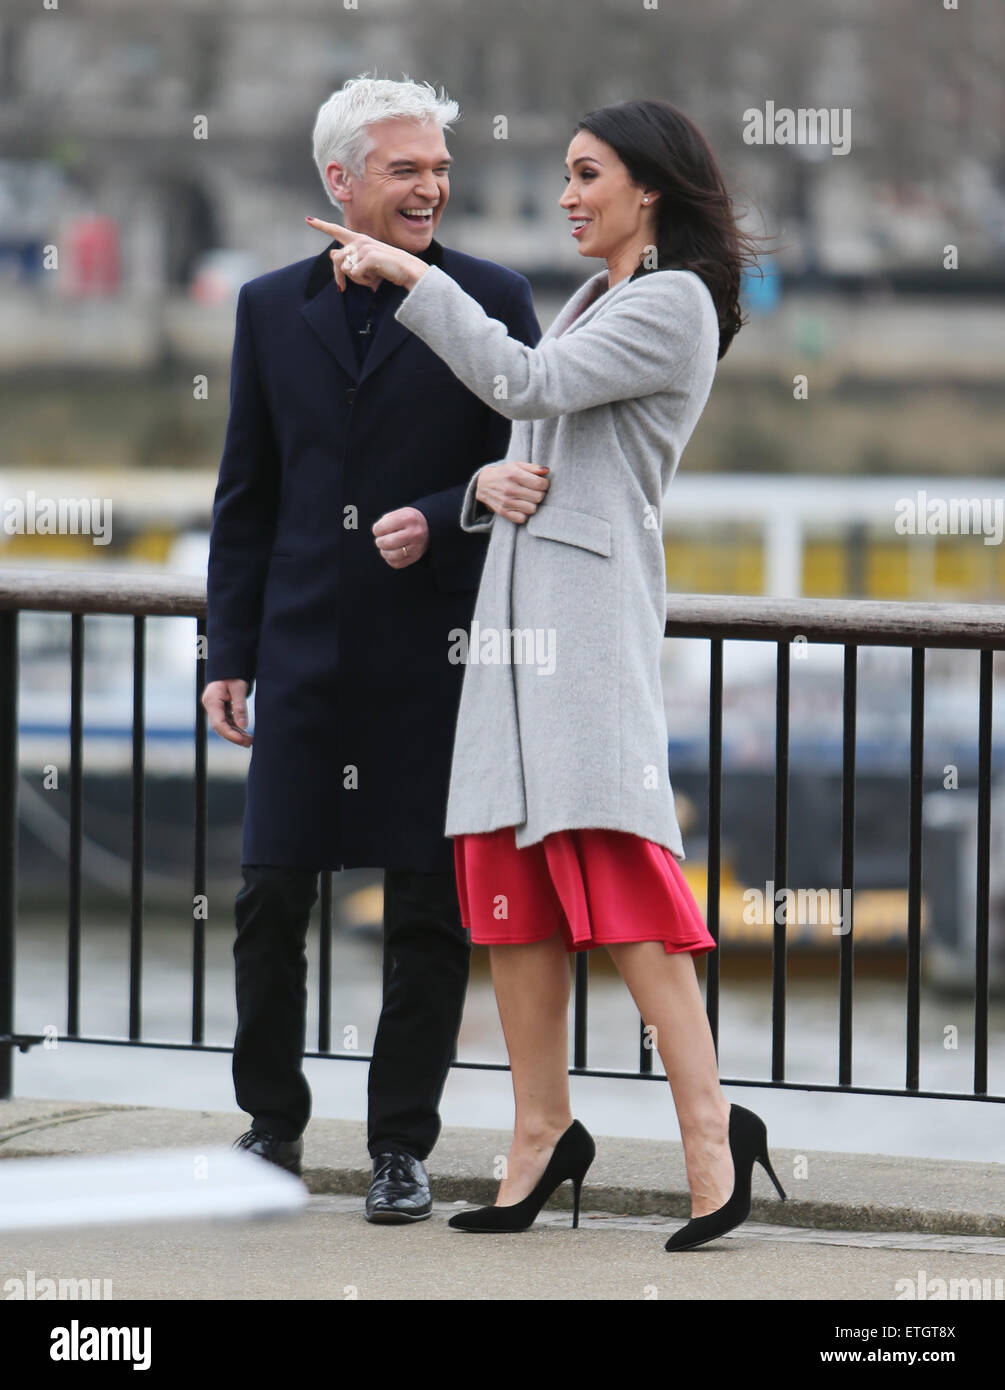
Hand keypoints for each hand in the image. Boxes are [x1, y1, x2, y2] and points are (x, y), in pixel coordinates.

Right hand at [202, 678, 252, 746]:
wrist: (229, 666)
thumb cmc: (234, 674)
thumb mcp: (239, 688)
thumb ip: (240, 707)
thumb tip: (243, 726)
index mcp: (212, 700)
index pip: (219, 723)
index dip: (230, 734)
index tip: (243, 740)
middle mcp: (211, 706)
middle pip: (220, 727)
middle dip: (234, 737)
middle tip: (250, 743)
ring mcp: (214, 708)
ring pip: (224, 726)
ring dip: (236, 734)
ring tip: (250, 741)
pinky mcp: (220, 709)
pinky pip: (227, 722)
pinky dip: (236, 728)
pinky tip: (245, 734)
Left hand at [305, 217, 429, 291]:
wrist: (408, 271)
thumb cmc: (388, 269)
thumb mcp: (366, 264)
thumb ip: (349, 258)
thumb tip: (332, 252)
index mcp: (359, 240)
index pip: (337, 231)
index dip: (322, 226)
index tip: (308, 220)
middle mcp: (360, 241)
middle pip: (336, 258)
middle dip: (338, 277)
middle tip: (342, 289)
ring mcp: (365, 247)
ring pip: (345, 268)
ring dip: (355, 280)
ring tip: (369, 279)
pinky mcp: (369, 257)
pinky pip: (354, 274)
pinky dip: (363, 282)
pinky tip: (375, 280)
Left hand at [373, 506, 429, 568]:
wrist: (428, 526)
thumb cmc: (408, 519)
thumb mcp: (399, 513)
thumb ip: (385, 521)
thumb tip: (376, 533)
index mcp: (408, 518)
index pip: (382, 528)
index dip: (376, 530)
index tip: (379, 529)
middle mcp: (414, 533)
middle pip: (387, 543)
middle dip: (379, 542)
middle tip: (381, 539)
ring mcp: (416, 547)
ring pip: (391, 556)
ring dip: (384, 552)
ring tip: (386, 547)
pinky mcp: (415, 557)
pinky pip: (396, 563)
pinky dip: (390, 559)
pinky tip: (392, 553)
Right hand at [476, 462, 549, 522]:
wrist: (483, 484)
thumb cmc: (504, 473)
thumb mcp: (517, 465)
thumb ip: (533, 467)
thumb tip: (546, 471)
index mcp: (514, 474)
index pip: (540, 484)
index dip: (545, 484)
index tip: (542, 484)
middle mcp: (509, 489)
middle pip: (538, 497)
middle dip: (540, 494)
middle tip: (536, 492)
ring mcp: (506, 502)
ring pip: (532, 509)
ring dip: (533, 504)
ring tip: (529, 499)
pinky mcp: (503, 512)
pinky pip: (522, 518)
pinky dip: (524, 514)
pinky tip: (522, 507)